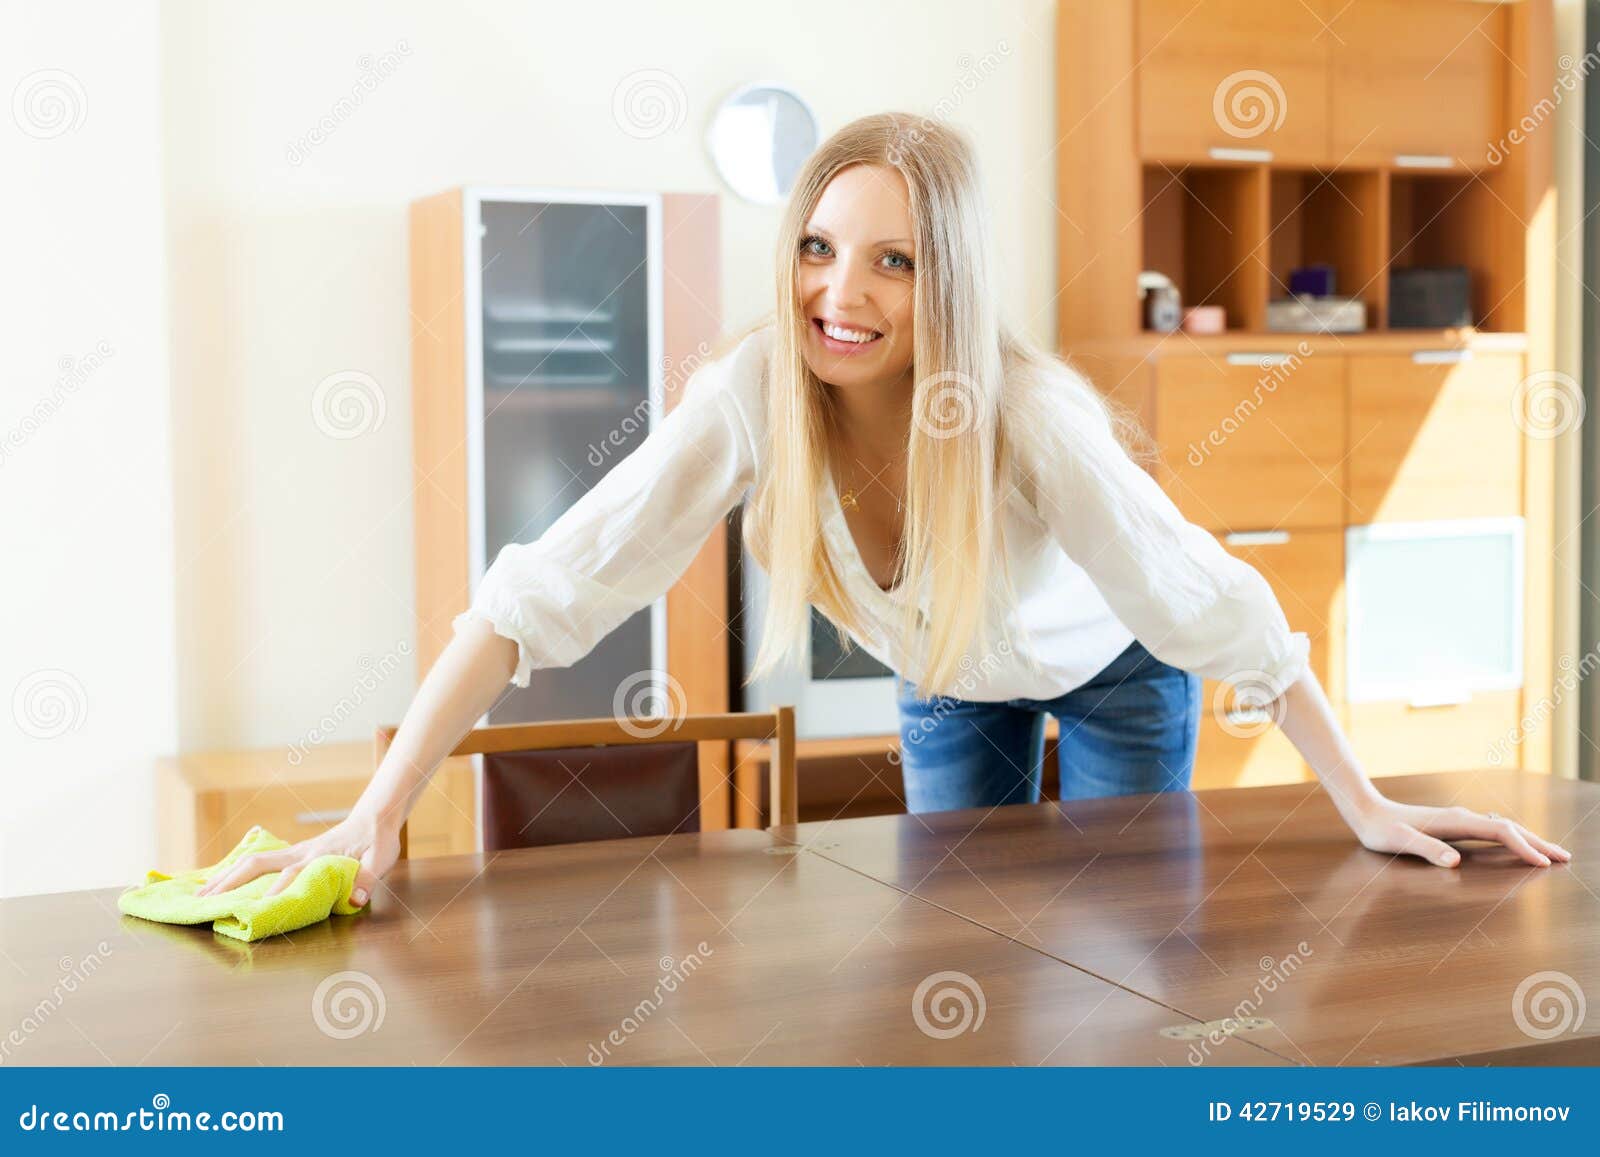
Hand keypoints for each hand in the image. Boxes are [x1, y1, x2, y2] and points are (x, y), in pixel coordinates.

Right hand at [194, 809, 400, 906]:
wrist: (375, 817)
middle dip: (229, 884)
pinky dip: (238, 870)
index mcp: (317, 857)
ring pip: (252, 862)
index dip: (270, 897)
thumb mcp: (380, 859)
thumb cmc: (378, 840)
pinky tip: (222, 879)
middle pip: (256, 867)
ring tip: (199, 894)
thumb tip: (354, 899)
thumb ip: (367, 878)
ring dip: (226, 877)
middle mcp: (299, 854)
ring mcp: (294, 852)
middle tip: (203, 902)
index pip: (288, 879)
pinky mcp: (294, 853)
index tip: (250, 914)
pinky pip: (260, 861)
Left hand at [1348, 797, 1572, 868]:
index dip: (1522, 848)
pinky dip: (1510, 838)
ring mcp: (1459, 820)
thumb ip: (1426, 850)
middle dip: (1537, 842)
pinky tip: (1514, 844)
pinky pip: (1491, 831)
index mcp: (1456, 822)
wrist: (1367, 811)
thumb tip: (1455, 861)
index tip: (1543, 864)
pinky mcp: (1453, 825)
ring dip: (1528, 840)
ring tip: (1549, 854)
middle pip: (1509, 828)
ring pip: (1503, 828)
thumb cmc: (1381, 830)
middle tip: (1565, 858)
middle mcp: (1462, 817)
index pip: (1500, 833)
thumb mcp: (1400, 842)